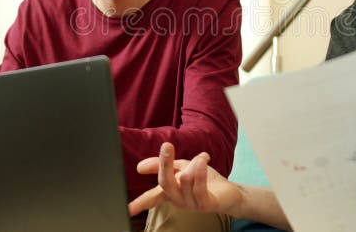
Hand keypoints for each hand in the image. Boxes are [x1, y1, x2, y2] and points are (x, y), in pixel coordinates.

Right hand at [128, 142, 242, 216]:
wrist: (229, 191)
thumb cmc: (204, 179)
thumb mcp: (182, 167)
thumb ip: (164, 165)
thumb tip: (139, 167)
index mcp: (171, 192)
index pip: (152, 197)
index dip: (139, 202)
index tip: (126, 209)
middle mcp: (178, 200)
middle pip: (165, 183)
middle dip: (165, 163)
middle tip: (167, 146)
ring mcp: (191, 204)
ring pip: (184, 180)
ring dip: (194, 164)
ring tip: (201, 158)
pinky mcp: (205, 204)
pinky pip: (198, 187)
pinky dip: (200, 170)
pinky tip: (203, 159)